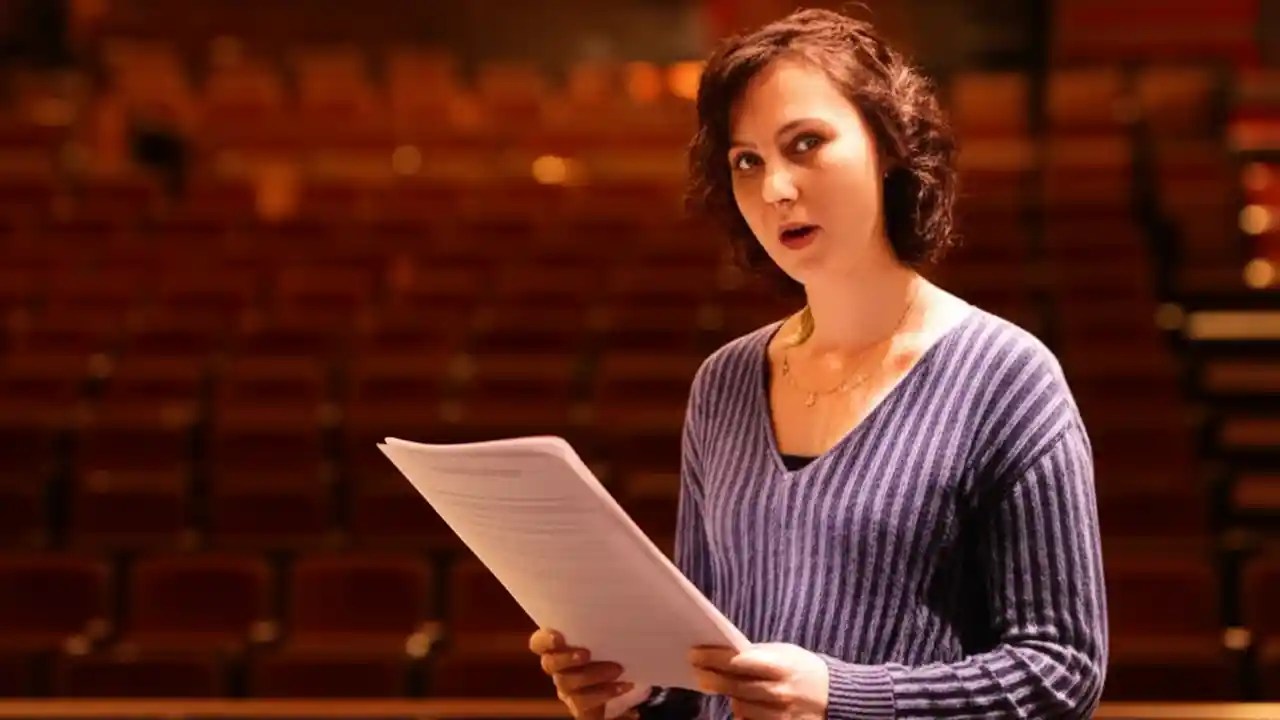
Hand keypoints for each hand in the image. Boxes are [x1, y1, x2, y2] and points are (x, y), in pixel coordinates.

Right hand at [528, 628, 637, 719]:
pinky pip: (586, 703)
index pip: (538, 642)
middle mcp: (557, 668)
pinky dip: (606, 693)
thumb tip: (617, 604)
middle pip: (550, 665)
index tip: (558, 636)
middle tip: (587, 653)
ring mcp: (567, 689)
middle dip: (567, 659)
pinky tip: (624, 685)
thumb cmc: (609, 646)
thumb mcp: (603, 633)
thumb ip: (599, 622)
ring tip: (617, 669)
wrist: (622, 676)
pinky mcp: (580, 706)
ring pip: (569, 684)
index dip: (544, 640)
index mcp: (557, 647)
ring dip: (594, 675)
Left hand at [690, 643, 828, 719]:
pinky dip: (742, 711)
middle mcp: (778, 693)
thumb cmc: (805, 670)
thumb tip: (723, 653)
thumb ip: (756, 654)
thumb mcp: (785, 653)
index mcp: (780, 667)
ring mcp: (779, 715)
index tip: (694, 654)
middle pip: (733, 686)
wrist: (836, 698)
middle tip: (697, 671)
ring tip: (723, 684)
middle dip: (711, 677)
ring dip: (729, 694)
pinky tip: (742, 702)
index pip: (737, 661)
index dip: (712, 658)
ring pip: (738, 705)